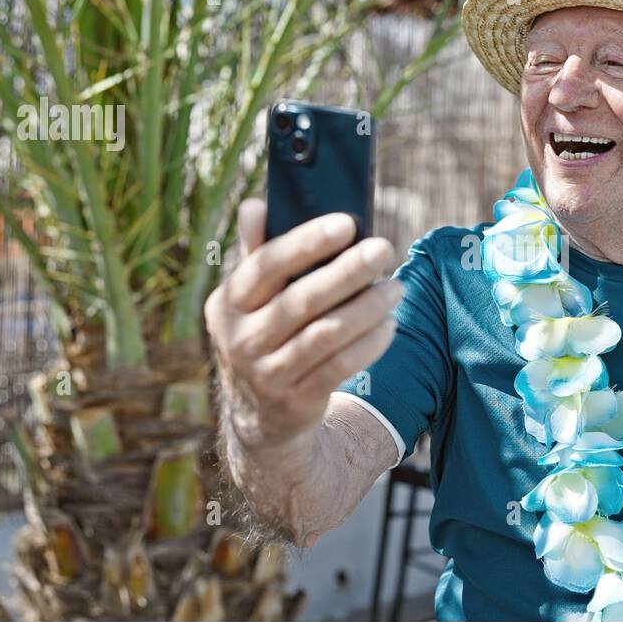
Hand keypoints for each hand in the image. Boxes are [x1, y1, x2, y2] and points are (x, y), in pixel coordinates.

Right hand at [205, 198, 401, 446]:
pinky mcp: (295, 402)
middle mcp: (239, 340)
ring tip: (396, 288)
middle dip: (347, 271)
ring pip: (325, 334)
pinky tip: (389, 324)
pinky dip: (369, 343)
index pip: (265, 265)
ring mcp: (266, 374)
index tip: (347, 223)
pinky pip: (340, 366)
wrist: (259, 416)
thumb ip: (258, 253)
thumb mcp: (251, 301)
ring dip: (366, 308)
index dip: (306, 243)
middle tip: (383, 249)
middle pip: (301, 300)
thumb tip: (254, 204)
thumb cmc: (266, 336)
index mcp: (226, 304)